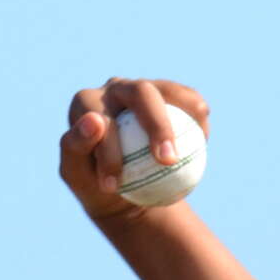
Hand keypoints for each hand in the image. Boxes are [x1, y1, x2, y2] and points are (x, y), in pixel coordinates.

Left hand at [60, 78, 210, 219]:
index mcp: (86, 103)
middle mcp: (115, 89)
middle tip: (168, 160)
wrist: (129, 190)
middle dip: (158, 124)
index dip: (106, 148)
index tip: (113, 184)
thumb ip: (75, 148)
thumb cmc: (98, 186)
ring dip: (186, 114)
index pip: (96, 113)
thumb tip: (94, 120)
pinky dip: (198, 117)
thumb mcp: (78, 177)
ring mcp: (145, 90)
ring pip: (169, 91)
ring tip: (196, 145)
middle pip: (140, 93)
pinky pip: (190, 101)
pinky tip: (203, 138)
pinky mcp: (170, 97)